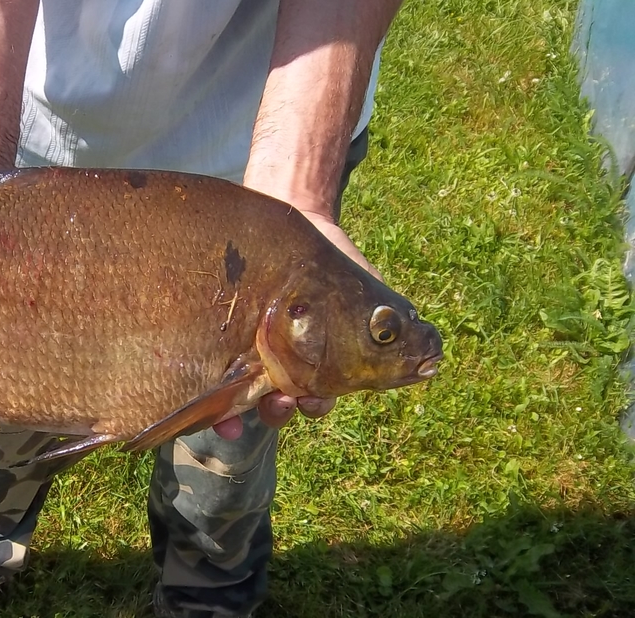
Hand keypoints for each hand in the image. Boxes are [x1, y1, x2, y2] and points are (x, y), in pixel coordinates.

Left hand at [212, 210, 378, 439]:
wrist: (292, 226)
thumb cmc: (332, 261)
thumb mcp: (364, 290)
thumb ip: (386, 324)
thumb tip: (426, 356)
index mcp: (318, 363)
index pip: (317, 398)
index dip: (314, 405)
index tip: (312, 401)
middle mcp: (281, 365)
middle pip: (280, 403)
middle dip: (279, 410)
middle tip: (282, 401)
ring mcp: (249, 353)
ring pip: (245, 395)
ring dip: (243, 411)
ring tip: (239, 409)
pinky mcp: (224, 338)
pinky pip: (216, 375)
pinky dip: (213, 400)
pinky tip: (212, 406)